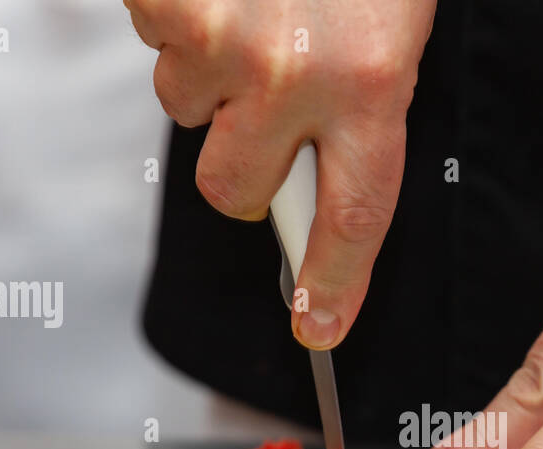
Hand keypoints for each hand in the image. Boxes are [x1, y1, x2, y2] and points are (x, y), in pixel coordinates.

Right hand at [125, 0, 435, 348]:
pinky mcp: (167, 3)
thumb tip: (312, 183)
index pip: (352, 221)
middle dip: (242, 166)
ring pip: (184, 107)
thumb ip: (361, 104)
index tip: (320, 323)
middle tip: (263, 113)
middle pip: (235, 189)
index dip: (332, 283)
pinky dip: (175, 14)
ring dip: (209, 72)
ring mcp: (222, 39)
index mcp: (372, 82)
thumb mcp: (390, 24)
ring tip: (252, 9)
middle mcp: (295, 73)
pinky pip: (152, 41)